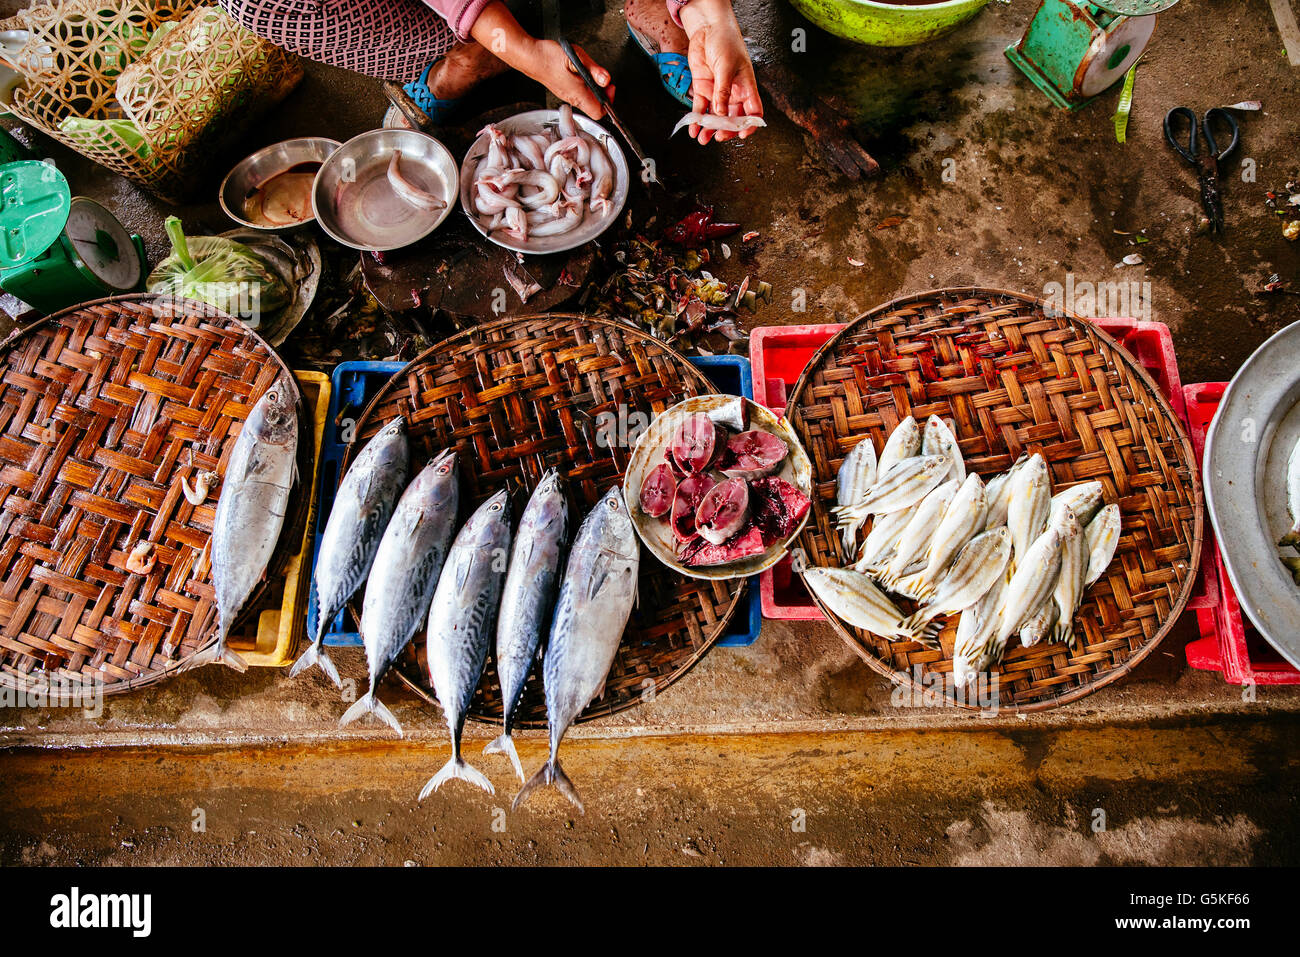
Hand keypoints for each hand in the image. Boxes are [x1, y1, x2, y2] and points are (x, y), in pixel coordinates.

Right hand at [524, 40, 615, 119]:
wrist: (531, 57)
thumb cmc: (549, 57)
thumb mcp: (576, 58)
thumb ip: (594, 70)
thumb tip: (606, 80)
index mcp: (577, 94)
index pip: (599, 112)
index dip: (608, 101)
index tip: (608, 88)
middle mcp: (572, 98)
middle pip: (594, 108)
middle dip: (602, 94)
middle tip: (601, 79)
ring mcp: (567, 96)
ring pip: (587, 101)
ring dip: (593, 89)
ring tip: (591, 74)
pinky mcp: (564, 91)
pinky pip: (579, 95)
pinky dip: (585, 86)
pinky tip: (581, 74)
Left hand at [680, 0, 761, 143]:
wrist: (707, 29)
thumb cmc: (726, 42)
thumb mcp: (727, 67)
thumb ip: (723, 91)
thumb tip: (721, 113)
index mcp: (746, 87)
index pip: (753, 111)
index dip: (749, 124)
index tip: (741, 134)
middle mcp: (733, 93)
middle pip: (733, 118)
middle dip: (726, 129)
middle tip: (719, 136)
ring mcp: (717, 92)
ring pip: (716, 116)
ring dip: (710, 128)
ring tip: (703, 139)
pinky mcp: (703, 89)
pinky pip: (701, 108)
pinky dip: (697, 120)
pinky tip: (694, 129)